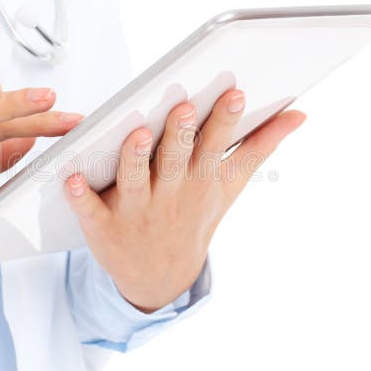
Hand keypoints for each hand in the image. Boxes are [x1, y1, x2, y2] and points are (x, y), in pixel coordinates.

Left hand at [64, 89, 305, 311]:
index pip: (216, 147)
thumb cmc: (195, 216)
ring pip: (133, 182)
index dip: (224, 121)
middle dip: (180, 134)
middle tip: (184, 107)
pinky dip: (79, 196)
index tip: (234, 94)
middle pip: (175, 160)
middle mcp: (171, 194)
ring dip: (133, 159)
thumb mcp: (230, 186)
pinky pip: (89, 209)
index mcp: (201, 181)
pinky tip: (70, 179)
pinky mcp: (103, 226)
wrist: (160, 276)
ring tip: (136, 135)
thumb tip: (299, 114)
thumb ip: (261, 147)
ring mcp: (136, 212)